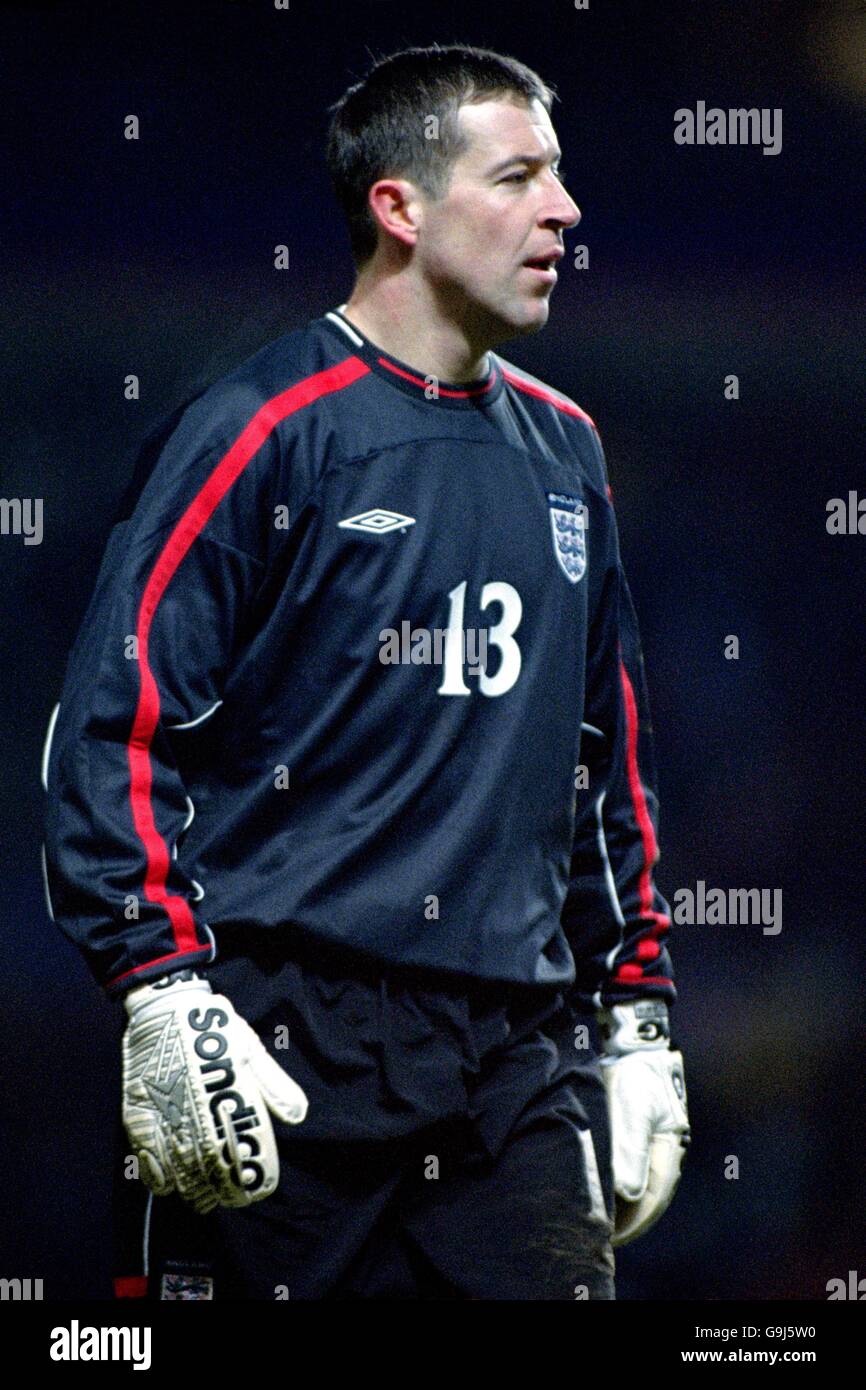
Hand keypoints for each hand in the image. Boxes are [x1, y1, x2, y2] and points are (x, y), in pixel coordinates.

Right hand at [122, 970, 307, 1213]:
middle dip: (218, 1188)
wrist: (163, 1007)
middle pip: (204, 1165)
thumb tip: (298, 1116)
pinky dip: (157, 1177)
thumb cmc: (213, 1029)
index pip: (233, 1150)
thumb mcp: (249, 1050)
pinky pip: (144, 1156)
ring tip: (204, 1200)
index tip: (251, 1189)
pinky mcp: (136, 1113)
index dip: (242, 1175)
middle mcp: (189, 1111)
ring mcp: (160, 1114)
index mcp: (221, 1097)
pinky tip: (168, 1186)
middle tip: (229, 1198)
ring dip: (190, 1189)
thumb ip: (271, 1084)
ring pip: (175, 1167)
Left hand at [597, 1001, 689, 1246]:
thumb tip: (626, 1193)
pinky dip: (613, 1189)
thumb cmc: (635, 1078)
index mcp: (668, 1152)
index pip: (652, 1200)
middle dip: (625, 1221)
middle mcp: (661, 1155)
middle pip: (645, 1200)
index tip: (609, 1240)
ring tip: (594, 1224)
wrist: (632, 1049)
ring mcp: (649, 1148)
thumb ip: (629, 1149)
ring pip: (635, 1189)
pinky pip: (626, 1173)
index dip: (633, 1224)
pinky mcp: (634, 1140)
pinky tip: (597, 1196)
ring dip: (618, 1208)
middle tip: (597, 1240)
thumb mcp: (633, 1111)